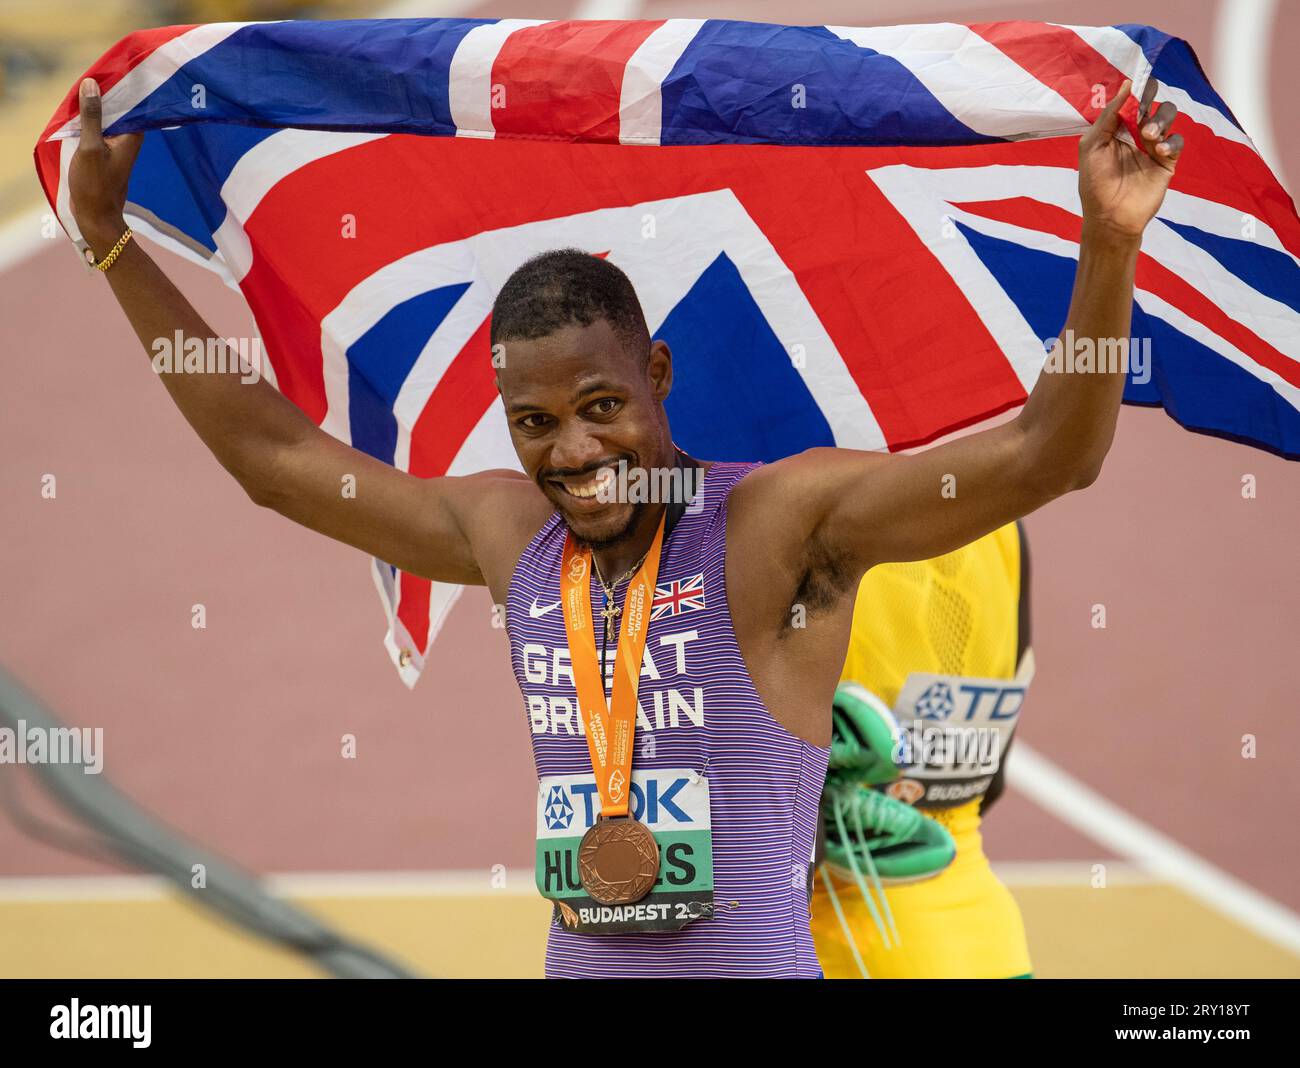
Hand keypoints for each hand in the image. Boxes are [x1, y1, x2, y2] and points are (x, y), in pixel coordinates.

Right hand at [68, 78, 142, 251]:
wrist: (98, 216)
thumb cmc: (96, 184)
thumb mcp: (90, 146)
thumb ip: (92, 115)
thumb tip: (91, 83)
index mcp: (134, 134)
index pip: (133, 99)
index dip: (123, 81)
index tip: (115, 63)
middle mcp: (132, 136)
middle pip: (122, 104)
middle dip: (109, 90)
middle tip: (93, 72)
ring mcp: (121, 143)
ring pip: (111, 114)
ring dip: (99, 103)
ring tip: (85, 87)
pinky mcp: (110, 150)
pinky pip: (104, 125)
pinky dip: (94, 116)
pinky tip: (83, 108)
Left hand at [1078, 77, 1182, 241]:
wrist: (1110, 217)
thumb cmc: (1095, 184)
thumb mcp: (1092, 146)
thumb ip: (1108, 116)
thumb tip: (1126, 85)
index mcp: (1116, 128)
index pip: (1131, 100)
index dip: (1136, 89)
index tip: (1138, 86)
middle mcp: (1136, 133)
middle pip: (1153, 101)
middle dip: (1151, 97)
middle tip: (1144, 107)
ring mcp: (1153, 146)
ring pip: (1168, 115)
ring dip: (1161, 119)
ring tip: (1149, 135)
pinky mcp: (1167, 160)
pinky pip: (1178, 141)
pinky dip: (1172, 141)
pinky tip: (1160, 151)